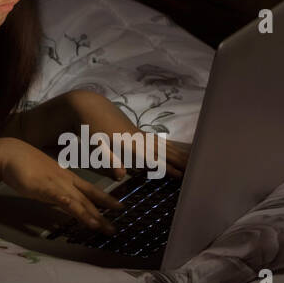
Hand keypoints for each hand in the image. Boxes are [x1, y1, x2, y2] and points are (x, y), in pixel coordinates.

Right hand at [0, 138, 123, 232]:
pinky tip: (74, 210)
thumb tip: (64, 201)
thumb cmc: (25, 165)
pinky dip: (67, 204)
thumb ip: (56, 190)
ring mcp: (54, 183)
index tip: (120, 207)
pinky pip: (57, 197)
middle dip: (102, 215)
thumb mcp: (46, 179)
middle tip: (114, 229)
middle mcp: (64, 181)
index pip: (90, 190)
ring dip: (89, 215)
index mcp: (66, 178)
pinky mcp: (42, 186)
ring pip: (76, 201)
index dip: (106, 199)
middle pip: (87, 199)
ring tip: (101, 227)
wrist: (9, 153)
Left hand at [65, 91, 190, 179]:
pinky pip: (156, 140)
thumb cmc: (88, 128)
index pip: (152, 158)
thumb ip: (108, 161)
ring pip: (161, 144)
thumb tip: (121, 176)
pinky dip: (168, 145)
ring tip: (192, 161)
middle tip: (196, 171)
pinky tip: (173, 150)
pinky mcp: (135, 131)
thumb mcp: (95, 146)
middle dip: (179, 160)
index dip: (167, 168)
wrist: (87, 106)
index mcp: (129, 143)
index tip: (182, 177)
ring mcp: (138, 133)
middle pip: (162, 150)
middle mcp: (137, 138)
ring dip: (177, 153)